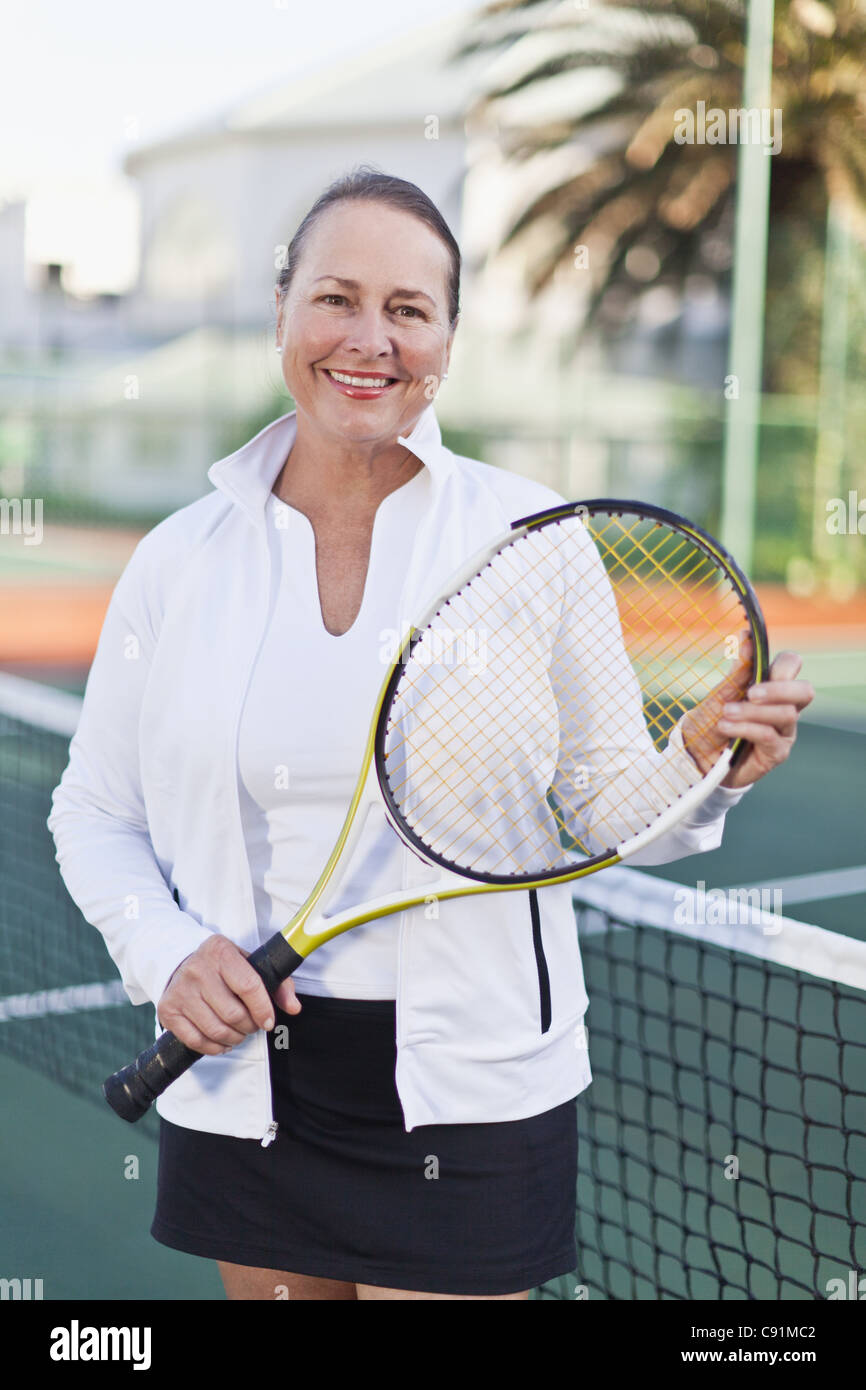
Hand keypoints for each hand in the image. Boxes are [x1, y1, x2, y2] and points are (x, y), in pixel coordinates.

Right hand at [157, 934, 300, 1054]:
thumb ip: (278, 984)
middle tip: (252, 1026)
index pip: (249, 986)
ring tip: (238, 1032)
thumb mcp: (250, 964)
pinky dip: (215, 1047)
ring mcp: (180, 991)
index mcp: (220, 951)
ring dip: (234, 1039)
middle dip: (249, 1027)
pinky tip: (222, 1040)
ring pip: (216, 1030)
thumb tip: (294, 1008)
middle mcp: (197, 969)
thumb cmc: (223, 967)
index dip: (263, 1009)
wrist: (182, 963)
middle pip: (233, 1014)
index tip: (269, 1021)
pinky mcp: (168, 1010)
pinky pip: (197, 1041)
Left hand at [681, 647, 813, 791]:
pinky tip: (725, 727)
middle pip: (805, 691)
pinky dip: (745, 728)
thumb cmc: (711, 723)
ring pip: (785, 714)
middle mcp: (785, 708)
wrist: (695, 758)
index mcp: (773, 688)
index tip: (757, 660)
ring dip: (753, 712)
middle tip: (751, 692)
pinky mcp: (776, 753)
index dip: (783, 662)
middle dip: (779, 689)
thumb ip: (738, 670)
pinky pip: (769, 736)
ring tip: (726, 713)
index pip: (792, 666)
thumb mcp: (720, 694)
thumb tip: (747, 635)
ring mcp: (783, 732)